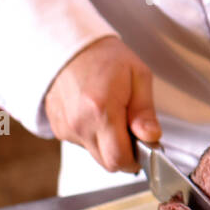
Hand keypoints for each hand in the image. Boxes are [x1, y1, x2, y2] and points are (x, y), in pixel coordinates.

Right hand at [43, 36, 159, 172]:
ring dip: (108, 144)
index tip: (144, 145)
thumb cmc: (106, 59)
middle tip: (130, 128)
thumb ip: (145, 111)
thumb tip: (151, 137)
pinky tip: (95, 114)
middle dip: (124, 152)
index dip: (136, 159)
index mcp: (101, 110)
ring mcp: (66, 128)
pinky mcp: (58, 128)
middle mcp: (79, 123)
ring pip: (95, 154)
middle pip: (107, 163)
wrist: (70, 47)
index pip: (119, 159)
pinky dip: (93, 136)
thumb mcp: (138, 76)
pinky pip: (82, 144)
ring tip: (112, 115)